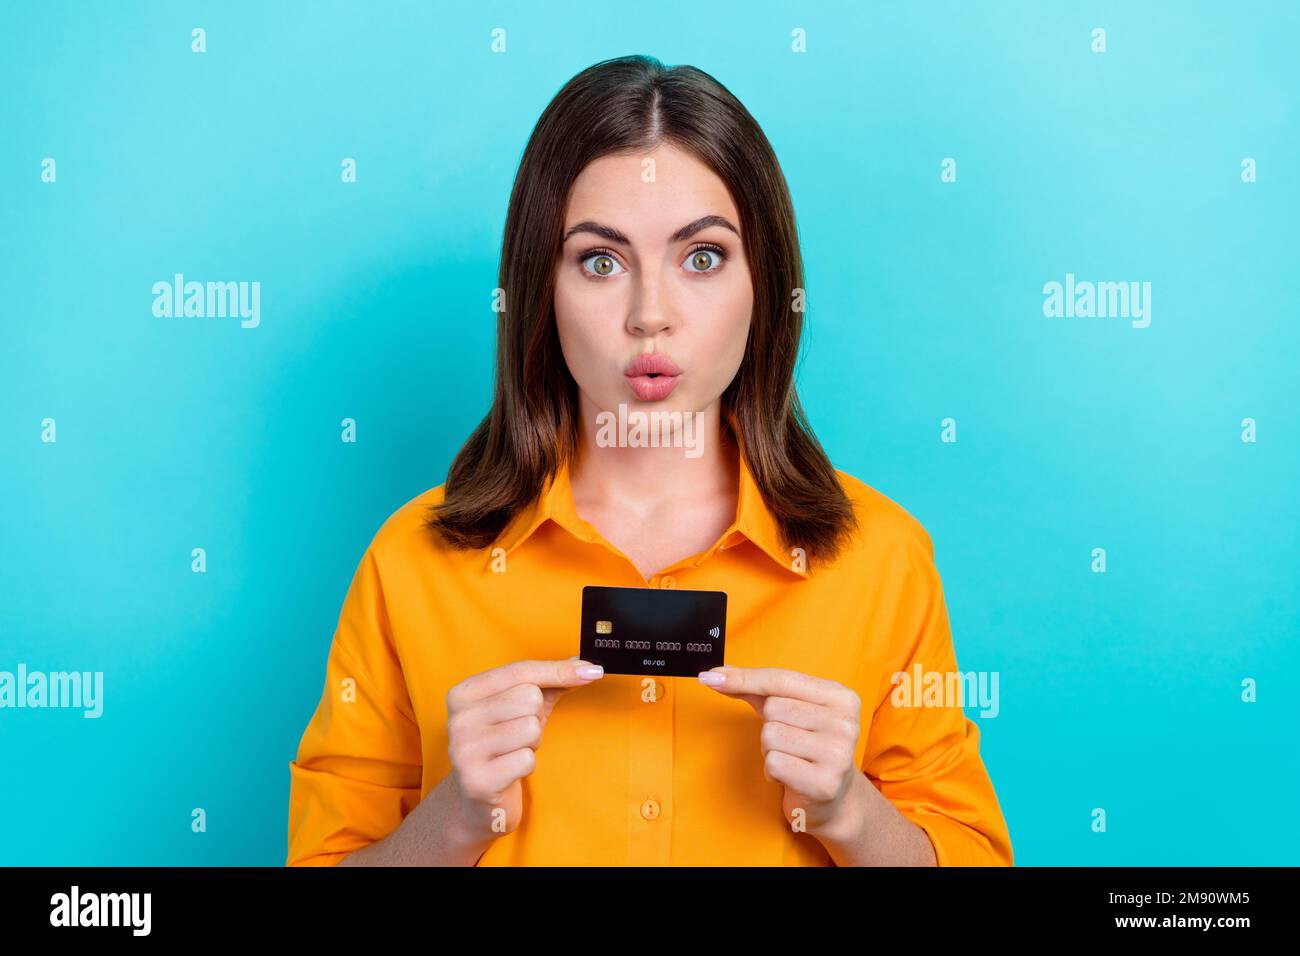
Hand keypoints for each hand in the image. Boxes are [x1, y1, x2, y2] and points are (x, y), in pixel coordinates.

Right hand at [445, 657, 602, 844]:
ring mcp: (464, 750)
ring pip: (531, 728)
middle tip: (518, 736)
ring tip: (513, 753)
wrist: (477, 799)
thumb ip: (548, 683)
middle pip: (529, 698)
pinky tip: (510, 772)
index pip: (520, 672)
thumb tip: (584, 664)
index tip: (591, 670)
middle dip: (535, 718)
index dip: (558, 670)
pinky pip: (527, 759)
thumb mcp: (520, 709)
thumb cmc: (502, 746)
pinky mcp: (477, 780)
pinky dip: (527, 765)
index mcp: (464, 693)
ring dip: (532, 743)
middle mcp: (458, 719)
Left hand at [699, 665, 864, 839]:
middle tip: (790, 744)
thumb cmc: (806, 747)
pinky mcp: (824, 783)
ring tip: (791, 759)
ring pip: (770, 735)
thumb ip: (756, 689)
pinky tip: (790, 776)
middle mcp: (845, 723)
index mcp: (841, 697)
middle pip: (773, 708)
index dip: (744, 678)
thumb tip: (716, 674)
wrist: (832, 798)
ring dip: (769, 750)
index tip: (711, 676)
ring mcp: (838, 754)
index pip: (782, 679)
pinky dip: (772, 771)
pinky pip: (773, 762)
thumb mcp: (787, 711)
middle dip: (769, 726)